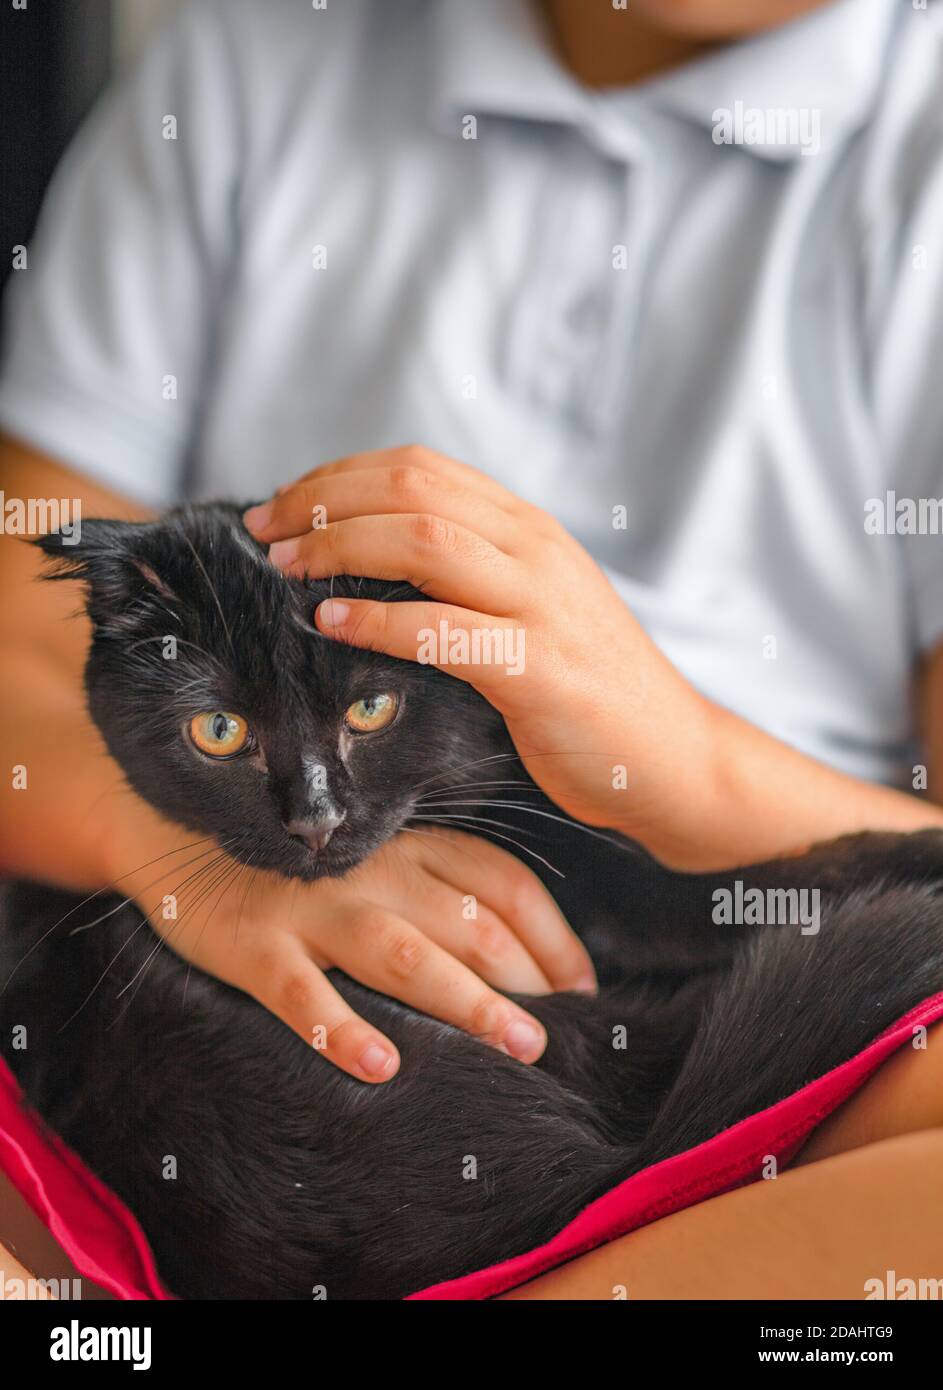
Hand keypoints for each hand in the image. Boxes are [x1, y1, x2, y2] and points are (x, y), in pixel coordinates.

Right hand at [104, 801, 594, 1083]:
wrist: (175, 831)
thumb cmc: (298, 859)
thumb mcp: (373, 852)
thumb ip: (437, 884)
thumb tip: (524, 954)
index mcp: (409, 844)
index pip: (501, 883)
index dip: (551, 937)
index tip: (582, 989)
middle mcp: (373, 870)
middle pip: (467, 922)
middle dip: (523, 980)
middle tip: (561, 1038)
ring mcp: (314, 907)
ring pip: (402, 954)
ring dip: (465, 1000)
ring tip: (517, 1046)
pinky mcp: (255, 944)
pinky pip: (302, 992)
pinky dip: (340, 1028)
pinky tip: (379, 1066)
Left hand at [244, 445, 713, 846]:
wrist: (669, 756)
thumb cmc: (586, 690)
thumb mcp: (528, 609)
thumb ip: (467, 577)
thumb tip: (367, 568)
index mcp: (527, 529)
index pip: (420, 467)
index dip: (339, 476)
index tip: (284, 505)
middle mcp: (535, 550)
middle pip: (412, 488)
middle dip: (323, 501)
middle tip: (265, 532)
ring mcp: (541, 604)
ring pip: (423, 541)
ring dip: (339, 547)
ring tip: (286, 569)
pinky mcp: (540, 667)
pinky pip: (442, 629)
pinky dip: (376, 622)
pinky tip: (330, 626)